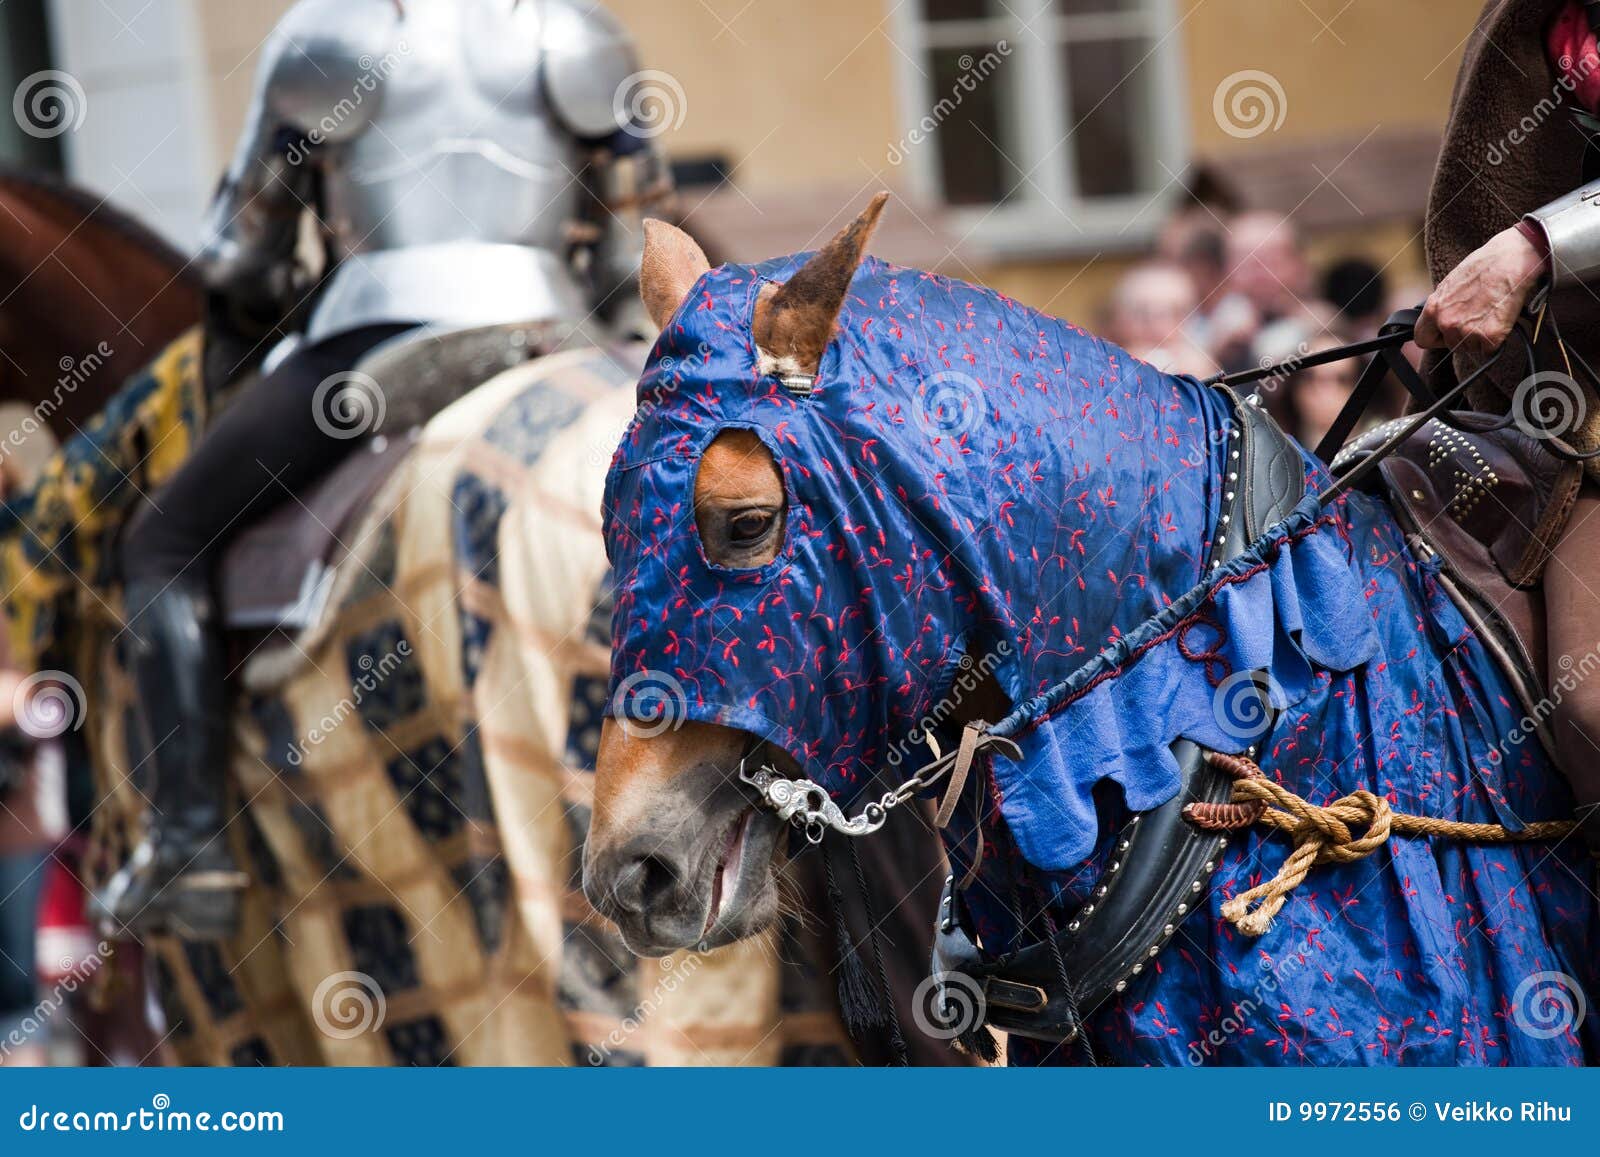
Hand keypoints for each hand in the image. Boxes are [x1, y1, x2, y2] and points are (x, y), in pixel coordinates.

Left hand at [1416, 225, 1547, 356]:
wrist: (1511, 260)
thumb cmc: (1484, 266)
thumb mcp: (1450, 284)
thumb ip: (1443, 305)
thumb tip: (1441, 319)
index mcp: (1433, 308)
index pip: (1422, 338)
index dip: (1436, 338)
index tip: (1446, 335)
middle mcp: (1447, 322)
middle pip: (1451, 345)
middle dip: (1463, 337)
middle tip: (1479, 318)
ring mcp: (1467, 331)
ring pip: (1471, 348)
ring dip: (1481, 338)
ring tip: (1490, 314)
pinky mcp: (1489, 336)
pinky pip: (1490, 349)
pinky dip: (1497, 339)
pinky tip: (1500, 320)